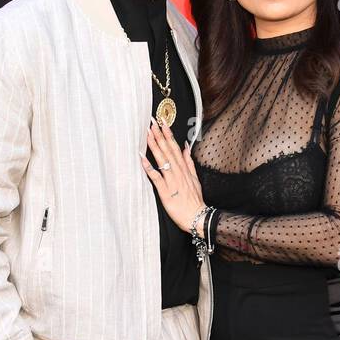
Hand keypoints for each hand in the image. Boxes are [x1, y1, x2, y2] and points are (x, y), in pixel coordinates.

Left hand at [141, 117, 206, 237]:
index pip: (175, 147)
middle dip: (160, 135)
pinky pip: (155, 177)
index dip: (169, 134)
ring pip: (162, 160)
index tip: (163, 122)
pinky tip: (142, 158)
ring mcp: (172, 181)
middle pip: (168, 150)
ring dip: (154, 146)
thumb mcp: (195, 179)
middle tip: (152, 122)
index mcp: (184, 169)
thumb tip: (186, 147)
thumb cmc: (194, 200)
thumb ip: (189, 162)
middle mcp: (178, 172)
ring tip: (148, 134)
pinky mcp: (165, 192)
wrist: (197, 217)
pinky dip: (149, 167)